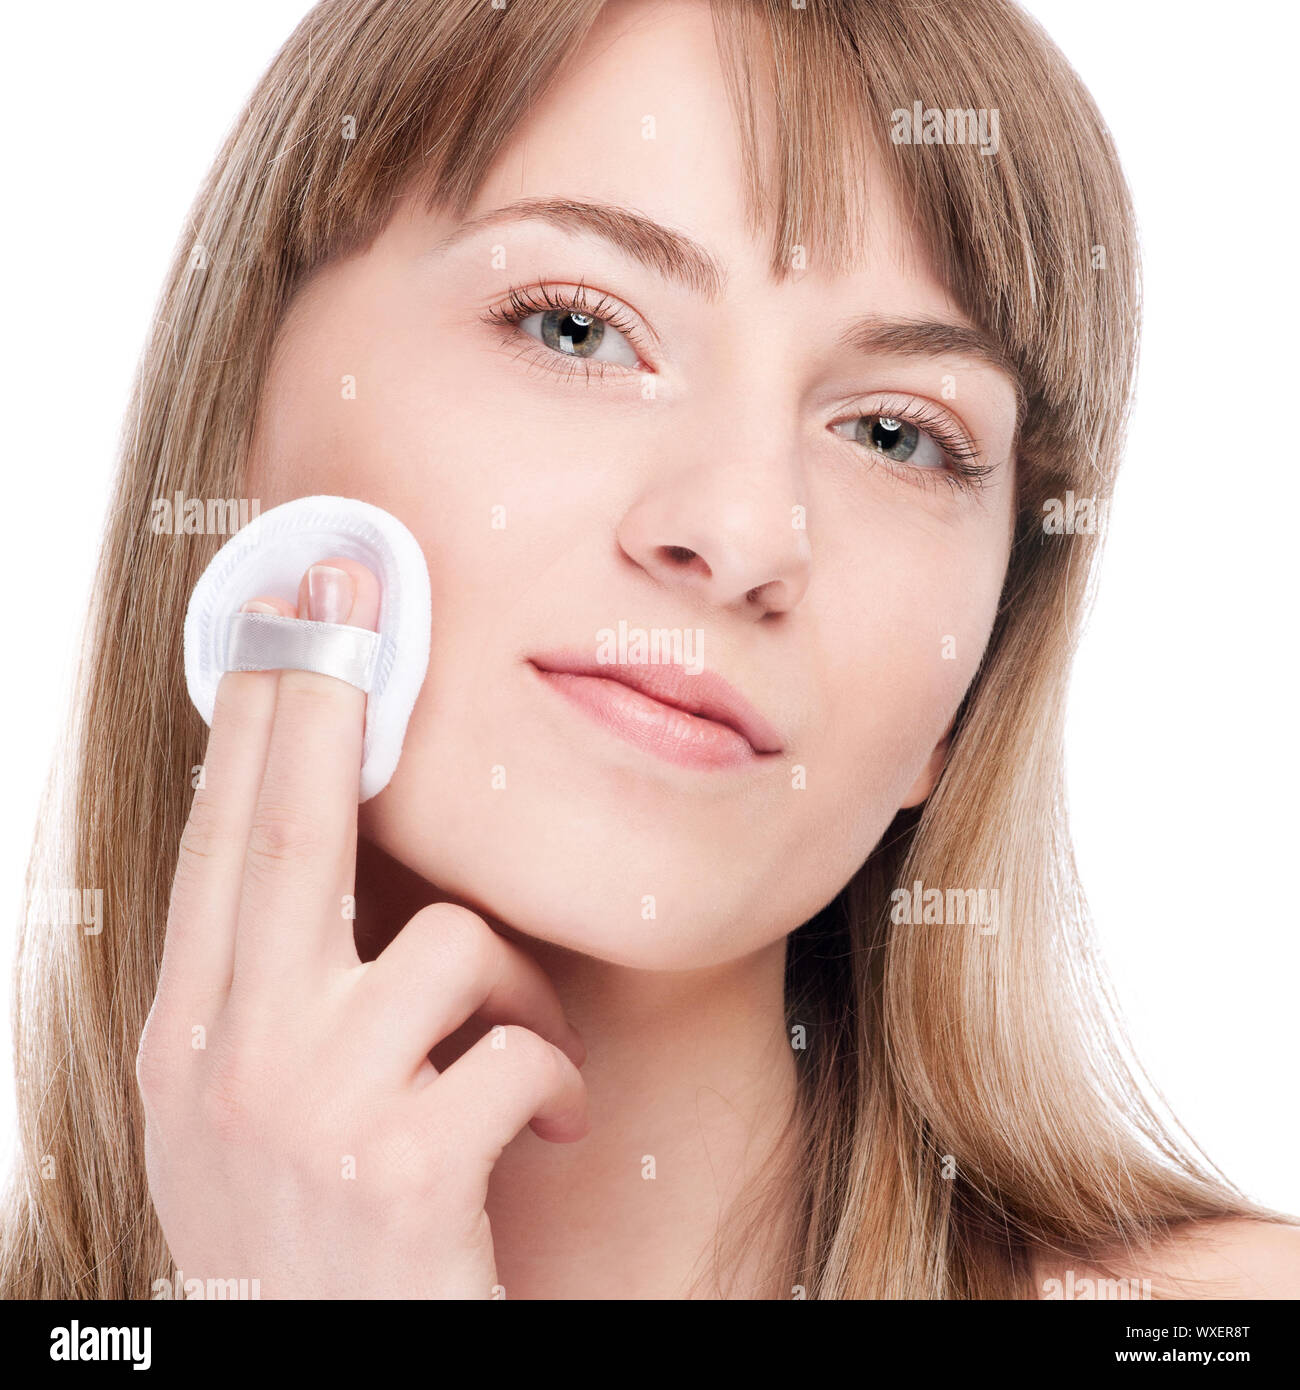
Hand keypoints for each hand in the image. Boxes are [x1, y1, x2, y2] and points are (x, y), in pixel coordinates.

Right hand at [137, 557, 586, 1297]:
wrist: (334, 1379)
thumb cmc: (320, 1233)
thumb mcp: (261, 1109)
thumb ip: (281, 990)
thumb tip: (330, 848)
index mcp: (192, 1038)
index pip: (224, 843)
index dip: (257, 717)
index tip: (283, 611)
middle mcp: (227, 1061)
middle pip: (287, 834)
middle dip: (325, 691)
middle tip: (351, 577)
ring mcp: (307, 1114)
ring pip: (452, 948)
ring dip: (518, 996)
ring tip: (524, 1068)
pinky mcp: (399, 1170)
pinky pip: (519, 1051)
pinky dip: (555, 1080)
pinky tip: (549, 1133)